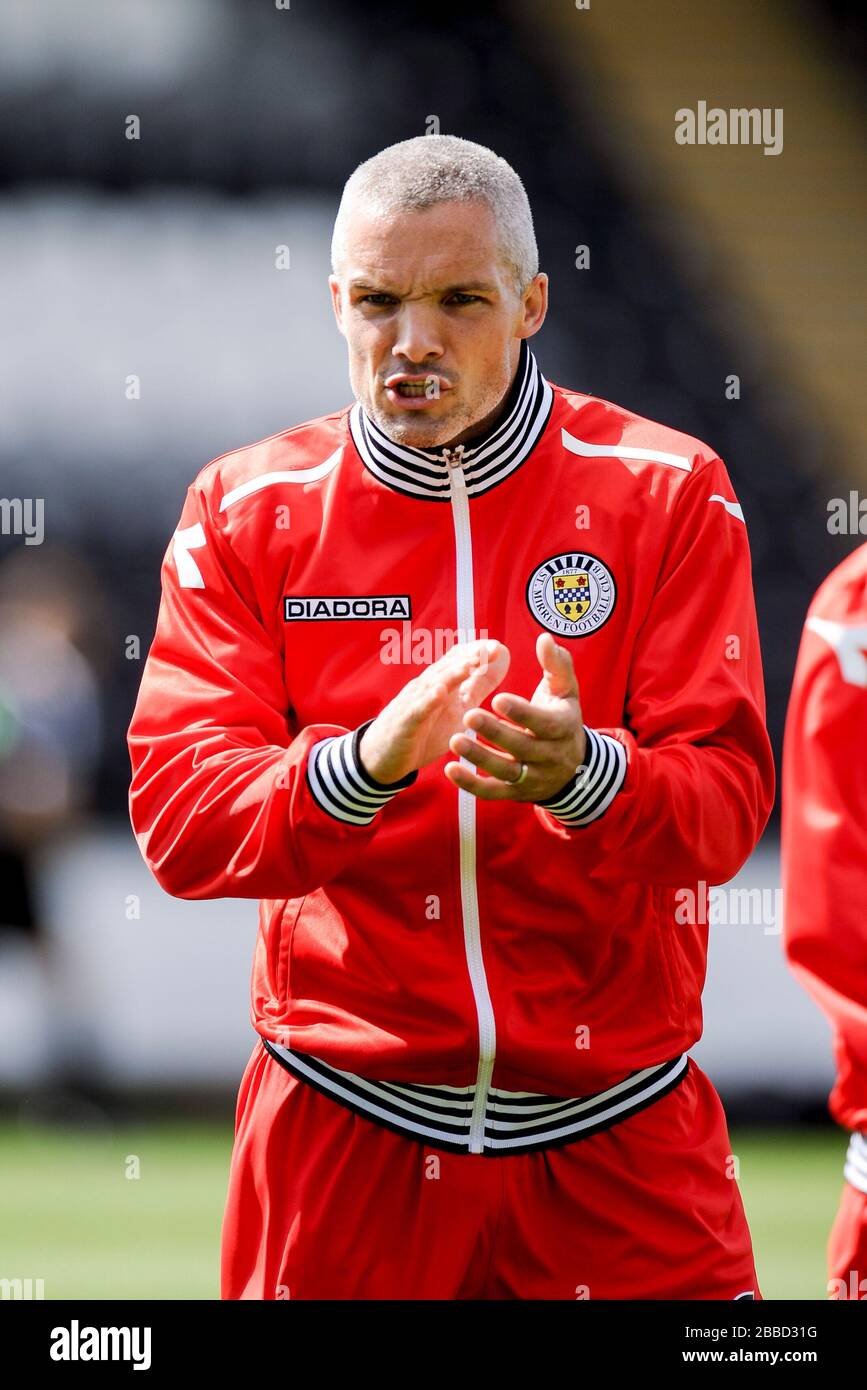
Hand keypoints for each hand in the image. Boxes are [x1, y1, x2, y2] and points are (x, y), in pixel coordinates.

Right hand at [359, 639, 510, 783]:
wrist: (384, 756)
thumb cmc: (423, 731)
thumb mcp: (458, 708)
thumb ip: (478, 685)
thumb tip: (501, 659)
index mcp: (441, 683)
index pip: (458, 659)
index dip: (477, 652)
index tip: (498, 647)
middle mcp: (427, 687)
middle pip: (448, 667)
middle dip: (470, 657)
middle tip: (491, 649)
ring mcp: (414, 703)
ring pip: (432, 684)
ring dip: (452, 674)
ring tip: (470, 665)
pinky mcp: (404, 723)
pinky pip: (416, 710)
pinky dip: (427, 701)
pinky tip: (439, 694)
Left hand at [444, 633, 586, 799]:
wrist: (574, 768)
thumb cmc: (563, 717)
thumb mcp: (566, 691)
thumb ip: (557, 664)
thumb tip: (545, 638)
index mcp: (562, 728)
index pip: (543, 723)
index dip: (521, 712)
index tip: (497, 698)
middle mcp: (549, 756)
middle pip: (522, 748)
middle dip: (495, 733)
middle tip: (468, 715)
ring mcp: (532, 778)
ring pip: (505, 771)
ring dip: (479, 758)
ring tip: (454, 739)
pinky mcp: (516, 793)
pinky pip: (493, 792)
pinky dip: (471, 784)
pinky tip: (450, 769)